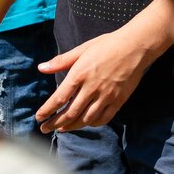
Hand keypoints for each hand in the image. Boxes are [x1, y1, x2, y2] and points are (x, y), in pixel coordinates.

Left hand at [34, 29, 158, 133]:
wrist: (135, 46)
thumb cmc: (107, 45)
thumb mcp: (81, 49)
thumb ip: (61, 61)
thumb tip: (41, 68)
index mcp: (79, 74)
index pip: (59, 98)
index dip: (47, 110)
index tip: (39, 118)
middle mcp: (91, 88)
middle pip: (70, 113)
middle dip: (55, 123)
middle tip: (45, 129)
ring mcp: (106, 96)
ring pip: (86, 119)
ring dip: (72, 127)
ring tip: (62, 129)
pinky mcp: (118, 101)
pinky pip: (103, 118)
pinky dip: (92, 124)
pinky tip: (84, 124)